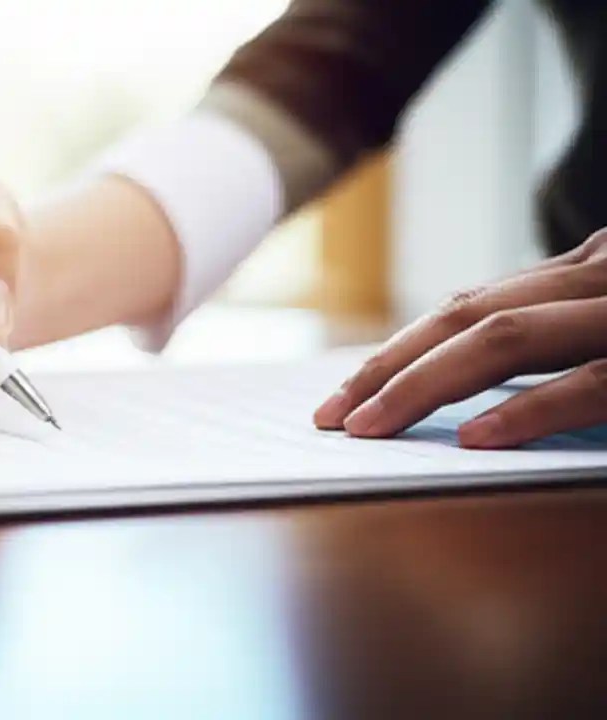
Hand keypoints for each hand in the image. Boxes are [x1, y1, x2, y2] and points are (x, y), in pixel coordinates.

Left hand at [314, 229, 606, 447]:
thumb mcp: (605, 328)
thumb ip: (559, 343)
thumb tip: (463, 382)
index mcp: (586, 274)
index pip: (470, 308)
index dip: (399, 352)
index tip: (343, 398)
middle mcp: (599, 276)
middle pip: (468, 315)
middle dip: (388, 368)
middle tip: (330, 417)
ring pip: (508, 335)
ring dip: (425, 384)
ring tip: (370, 427)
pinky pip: (591, 381)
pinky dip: (529, 408)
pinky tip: (474, 437)